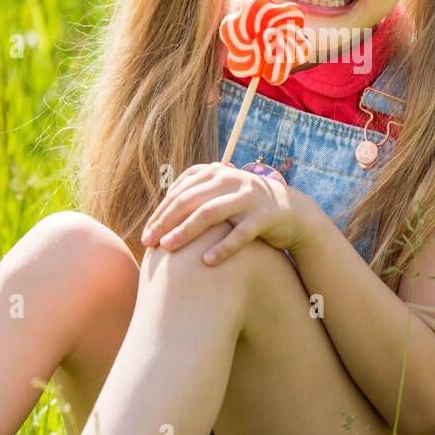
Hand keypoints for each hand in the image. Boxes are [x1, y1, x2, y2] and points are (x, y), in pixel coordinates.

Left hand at [140, 161, 311, 264]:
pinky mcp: (264, 216)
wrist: (289, 210)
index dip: (160, 213)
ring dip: (186, 231)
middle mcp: (230, 179)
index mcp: (215, 172)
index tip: (146, 235)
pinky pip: (241, 233)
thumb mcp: (220, 194)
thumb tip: (159, 211)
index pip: (179, 192)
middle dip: (166, 222)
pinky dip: (223, 247)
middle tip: (149, 243)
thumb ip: (195, 195)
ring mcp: (248, 196)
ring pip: (211, 213)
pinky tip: (207, 262)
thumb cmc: (243, 206)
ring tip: (168, 248)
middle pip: (190, 200)